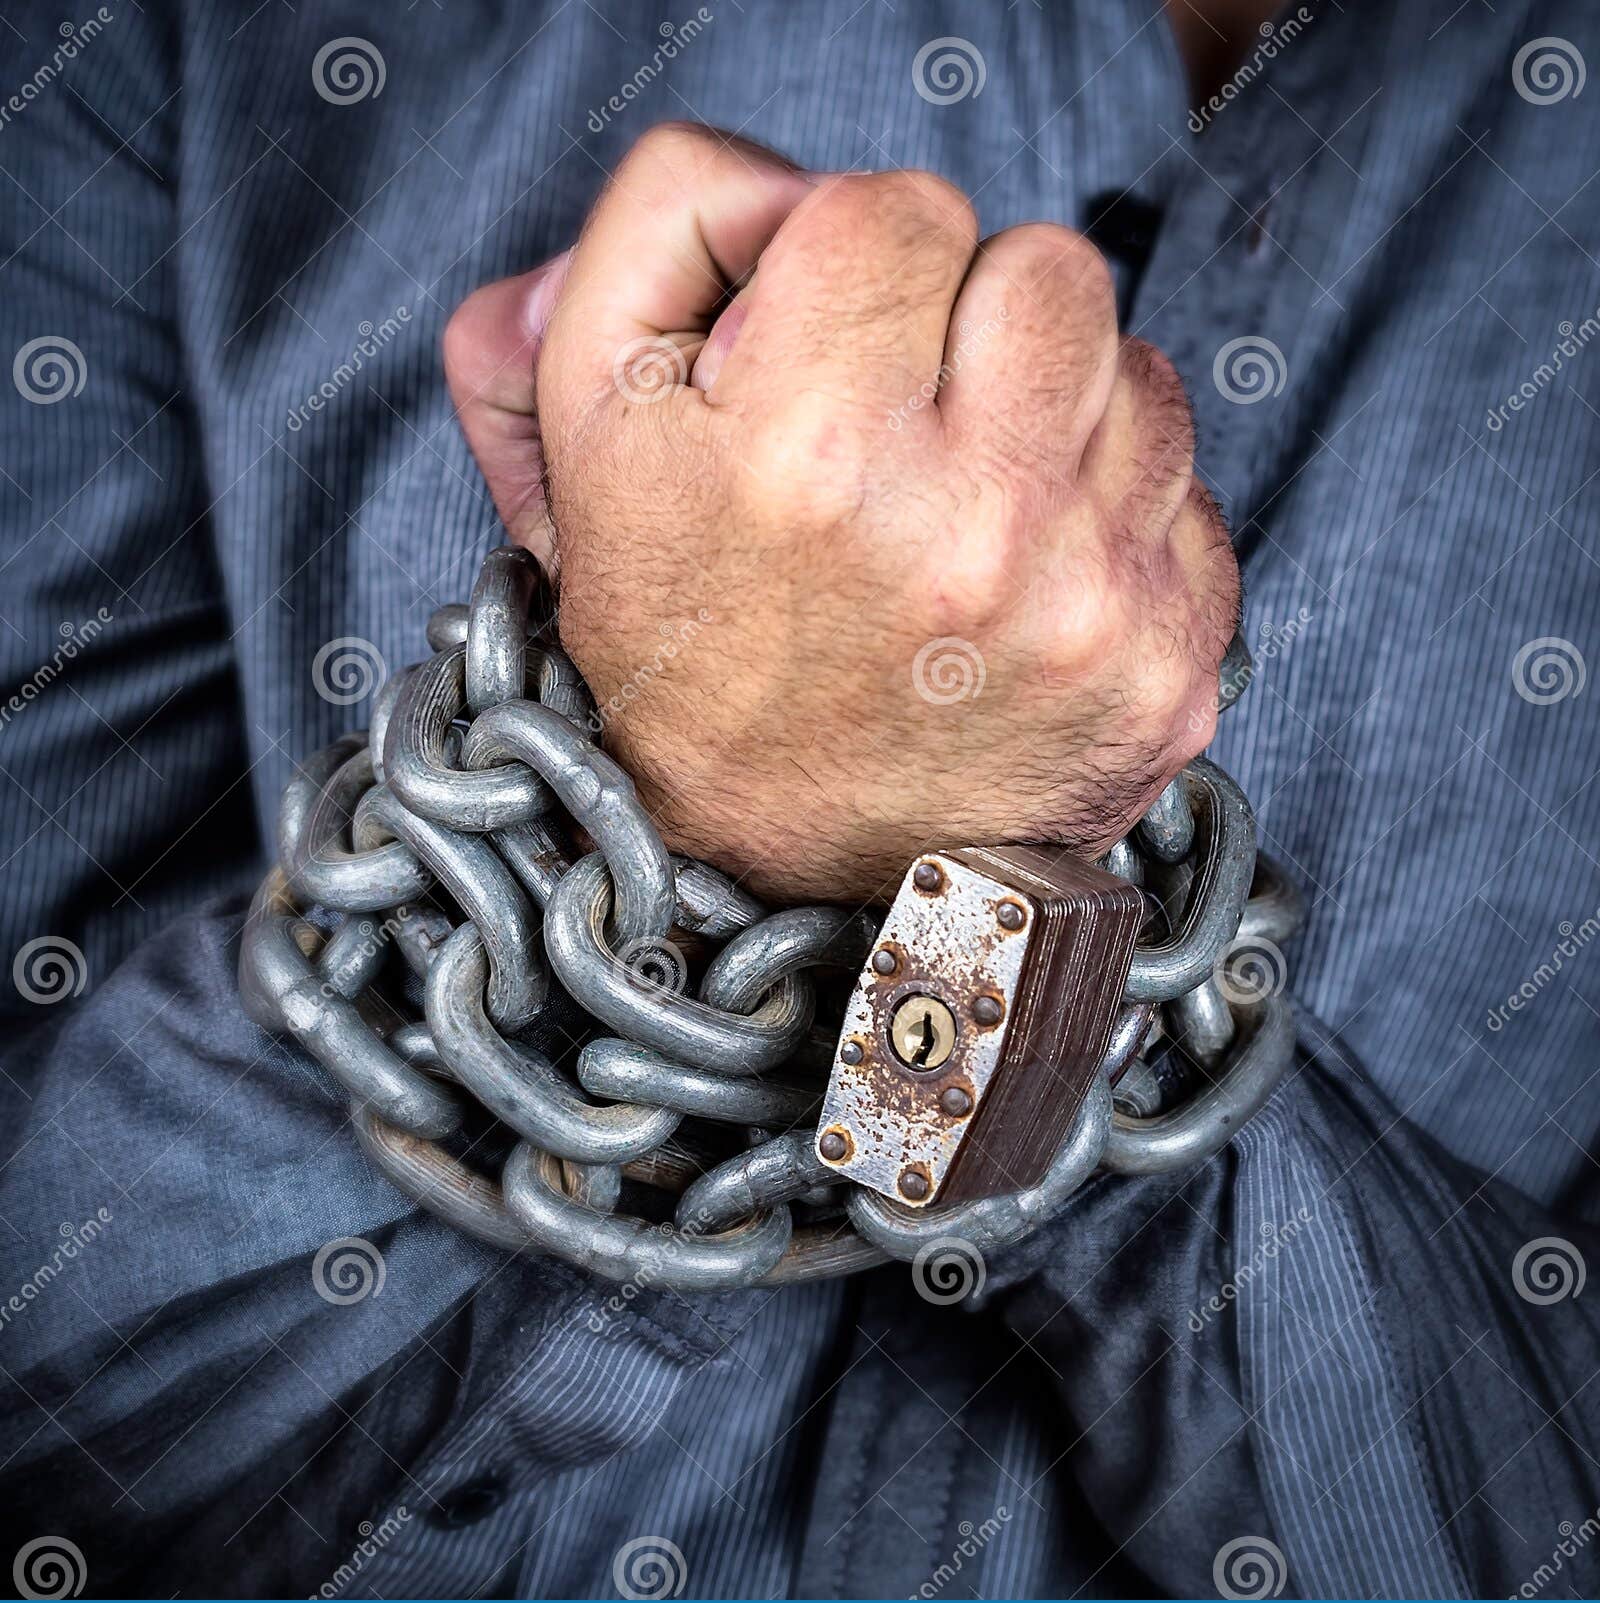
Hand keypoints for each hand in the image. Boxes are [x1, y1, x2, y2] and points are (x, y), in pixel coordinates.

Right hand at [444, 124, 1237, 902]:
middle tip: (907, 424)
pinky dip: (1111, 514)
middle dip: (972, 321)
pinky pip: (1186, 491)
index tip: (828, 355)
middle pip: (1050, 266)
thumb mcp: (588, 432)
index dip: (858, 265)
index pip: (901, 203)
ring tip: (963, 510)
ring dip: (1052, 414)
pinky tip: (1024, 581)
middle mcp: (963, 525)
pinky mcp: (1164, 664)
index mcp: (806, 448)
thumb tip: (773, 178)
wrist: (764, 871)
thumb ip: (656, 234)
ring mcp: (1082, 602)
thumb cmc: (683, 652)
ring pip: (1136, 368)